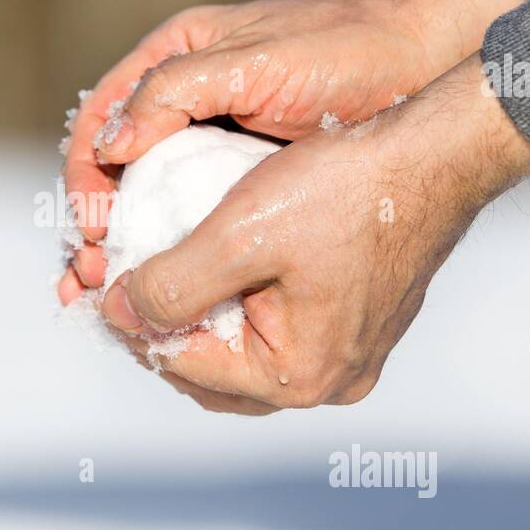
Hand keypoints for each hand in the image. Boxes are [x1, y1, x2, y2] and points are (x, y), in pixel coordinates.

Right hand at [58, 0, 523, 303]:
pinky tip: (169, 289)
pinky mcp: (247, 173)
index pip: (100, 118)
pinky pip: (194, 215)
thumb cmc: (349, 54)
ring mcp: (216, 138)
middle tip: (87, 280)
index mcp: (174, 56)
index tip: (92, 229)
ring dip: (128, 247)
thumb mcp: (259, 65)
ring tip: (112, 299)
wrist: (425, 67)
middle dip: (97, 225)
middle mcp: (185, 99)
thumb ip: (176, 91)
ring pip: (151, 198)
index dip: (85, 177)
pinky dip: (175, 250)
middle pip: (116, 168)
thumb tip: (110, 144)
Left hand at [100, 55, 529, 414]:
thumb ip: (170, 284)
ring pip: (239, 354)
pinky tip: (204, 266)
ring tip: (149, 276)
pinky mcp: (356, 322)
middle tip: (113, 286)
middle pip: (211, 373)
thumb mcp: (240, 232)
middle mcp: (330, 379)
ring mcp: (349, 354)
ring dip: (191, 320)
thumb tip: (118, 313)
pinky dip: (230, 306)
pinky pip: (274, 329)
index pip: (183, 365)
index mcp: (301, 373)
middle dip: (157, 331)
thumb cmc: (345, 186)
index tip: (92, 282)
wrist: (437, 150)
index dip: (129, 324)